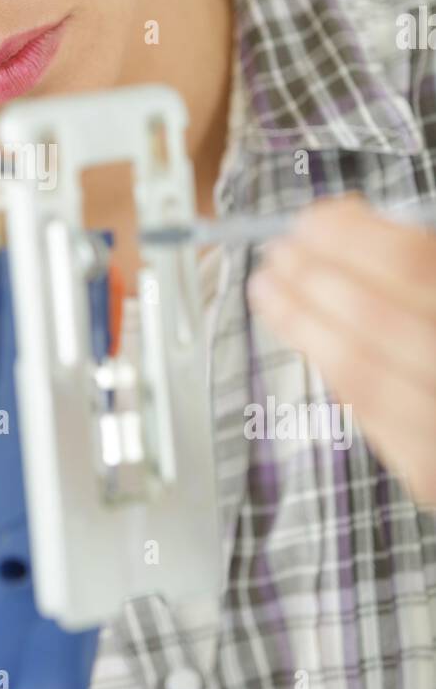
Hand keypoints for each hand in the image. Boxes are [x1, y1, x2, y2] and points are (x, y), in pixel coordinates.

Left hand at [246, 191, 435, 506]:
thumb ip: (417, 249)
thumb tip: (343, 217)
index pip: (412, 263)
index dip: (351, 238)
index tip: (308, 220)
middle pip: (376, 317)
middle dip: (313, 277)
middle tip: (276, 252)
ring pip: (360, 373)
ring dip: (300, 322)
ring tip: (267, 287)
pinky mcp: (429, 471)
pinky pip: (367, 415)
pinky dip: (329, 367)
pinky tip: (303, 334)